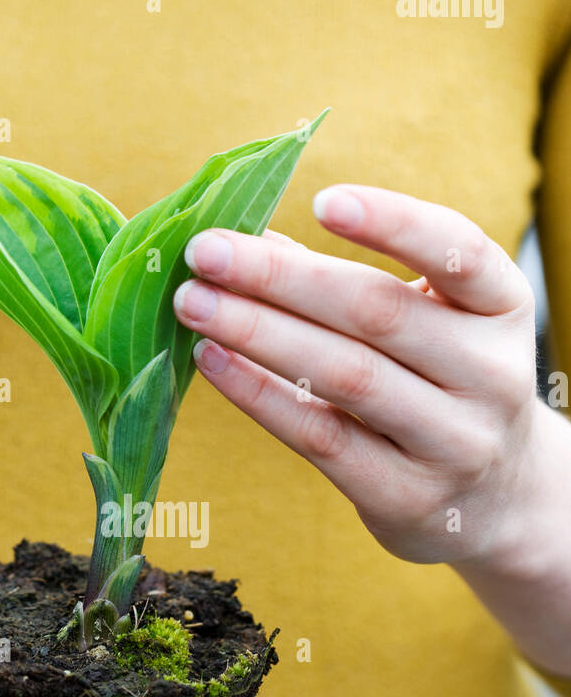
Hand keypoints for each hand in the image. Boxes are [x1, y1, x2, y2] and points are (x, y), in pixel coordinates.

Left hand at [174, 185, 540, 569]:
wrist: (492, 495)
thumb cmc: (438, 382)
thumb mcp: (426, 321)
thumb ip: (346, 281)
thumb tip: (247, 241)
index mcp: (503, 307)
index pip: (457, 251)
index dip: (392, 223)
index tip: (321, 200)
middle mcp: (492, 374)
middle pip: (377, 313)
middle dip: (280, 278)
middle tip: (204, 253)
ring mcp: (456, 442)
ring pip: (346, 375)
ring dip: (258, 333)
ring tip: (193, 304)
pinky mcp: (409, 495)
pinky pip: (321, 436)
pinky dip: (259, 395)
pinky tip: (212, 361)